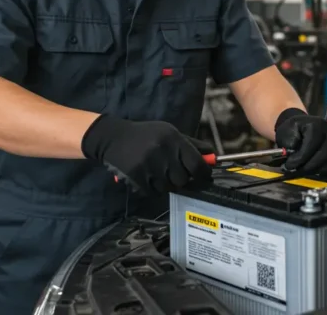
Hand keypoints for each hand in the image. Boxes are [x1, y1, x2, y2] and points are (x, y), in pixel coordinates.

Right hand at [81, 115, 211, 192]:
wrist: (113, 138)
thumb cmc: (146, 135)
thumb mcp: (169, 132)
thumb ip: (192, 145)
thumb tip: (213, 157)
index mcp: (174, 140)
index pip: (197, 165)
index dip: (203, 175)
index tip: (203, 177)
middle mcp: (163, 152)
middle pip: (184, 180)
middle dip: (180, 179)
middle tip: (172, 172)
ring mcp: (149, 165)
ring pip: (168, 188)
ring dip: (164, 183)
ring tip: (155, 171)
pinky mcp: (137, 176)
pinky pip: (153, 192)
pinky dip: (152, 188)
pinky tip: (146, 176)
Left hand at [274, 108, 326, 176]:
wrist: (302, 128)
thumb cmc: (293, 130)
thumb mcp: (285, 131)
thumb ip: (288, 142)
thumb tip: (292, 154)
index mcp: (317, 125)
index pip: (311, 145)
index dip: (300, 158)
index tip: (289, 165)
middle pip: (324, 155)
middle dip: (308, 167)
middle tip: (297, 171)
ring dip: (320, 170)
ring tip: (307, 171)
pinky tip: (319, 172)